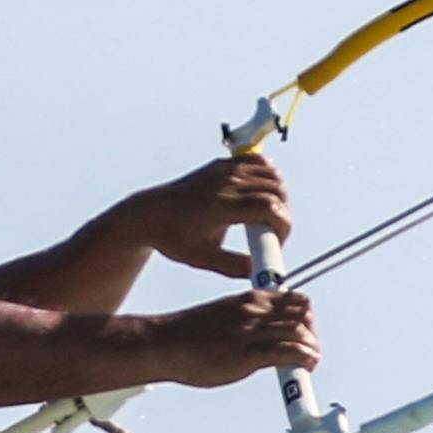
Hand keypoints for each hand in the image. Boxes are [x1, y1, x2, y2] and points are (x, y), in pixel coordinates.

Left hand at [121, 151, 293, 280]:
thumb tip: (258, 271)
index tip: (277, 242)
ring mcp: (224, 170)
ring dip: (280, 194)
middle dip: (284, 213)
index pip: (269, 207)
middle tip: (275, 233)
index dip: (283, 226)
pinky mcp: (221, 164)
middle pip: (275, 189)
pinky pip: (257, 162)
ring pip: (270, 173)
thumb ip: (230, 265)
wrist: (148, 213)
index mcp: (220, 207)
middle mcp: (225, 183)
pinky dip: (269, 176)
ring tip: (270, 217)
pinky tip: (264, 194)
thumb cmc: (172, 237)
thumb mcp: (201, 258)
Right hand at [144, 286, 317, 388]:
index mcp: (250, 299)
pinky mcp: (247, 354)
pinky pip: (288, 351)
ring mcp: (251, 331)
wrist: (163, 344)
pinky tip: (307, 366)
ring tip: (309, 363)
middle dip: (312, 333)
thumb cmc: (189, 335)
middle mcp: (254, 310)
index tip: (305, 335)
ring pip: (300, 331)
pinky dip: (305, 358)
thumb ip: (249, 322)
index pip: (295, 300)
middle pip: (304, 314)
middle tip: (309, 352)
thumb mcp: (225, 316)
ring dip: (312, 348)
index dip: (307, 318)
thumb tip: (267, 336)